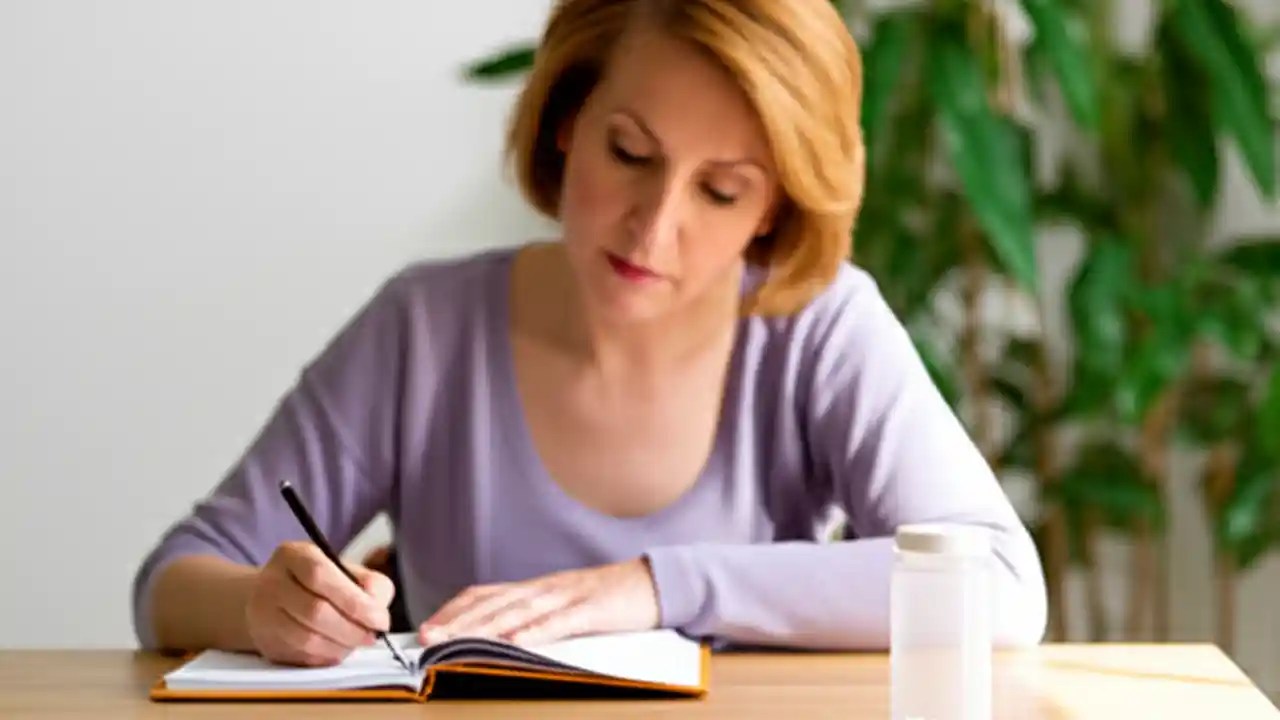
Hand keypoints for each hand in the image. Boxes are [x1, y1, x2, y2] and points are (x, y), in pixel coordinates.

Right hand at [246, 541, 394, 666]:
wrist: (269, 599)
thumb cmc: (316, 584)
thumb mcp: (344, 570)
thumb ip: (369, 584)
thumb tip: (378, 612)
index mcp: (294, 555)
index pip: (321, 576)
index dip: (354, 602)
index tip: (379, 620)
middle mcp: (272, 582)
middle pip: (315, 611)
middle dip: (352, 629)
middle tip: (371, 636)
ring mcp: (261, 616)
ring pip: (307, 639)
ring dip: (340, 646)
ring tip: (355, 643)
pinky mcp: (265, 643)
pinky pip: (301, 657)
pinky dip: (326, 657)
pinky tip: (336, 650)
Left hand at [417, 558, 658, 646]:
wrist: (655, 582)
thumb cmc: (609, 599)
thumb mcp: (564, 605)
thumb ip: (534, 616)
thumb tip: (498, 637)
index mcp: (536, 588)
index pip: (485, 594)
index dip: (455, 610)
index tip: (427, 627)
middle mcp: (544, 588)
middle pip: (493, 603)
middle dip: (456, 621)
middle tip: (426, 637)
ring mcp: (567, 596)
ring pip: (517, 612)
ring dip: (482, 628)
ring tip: (455, 641)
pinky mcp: (592, 609)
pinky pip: (559, 622)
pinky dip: (535, 632)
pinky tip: (515, 643)